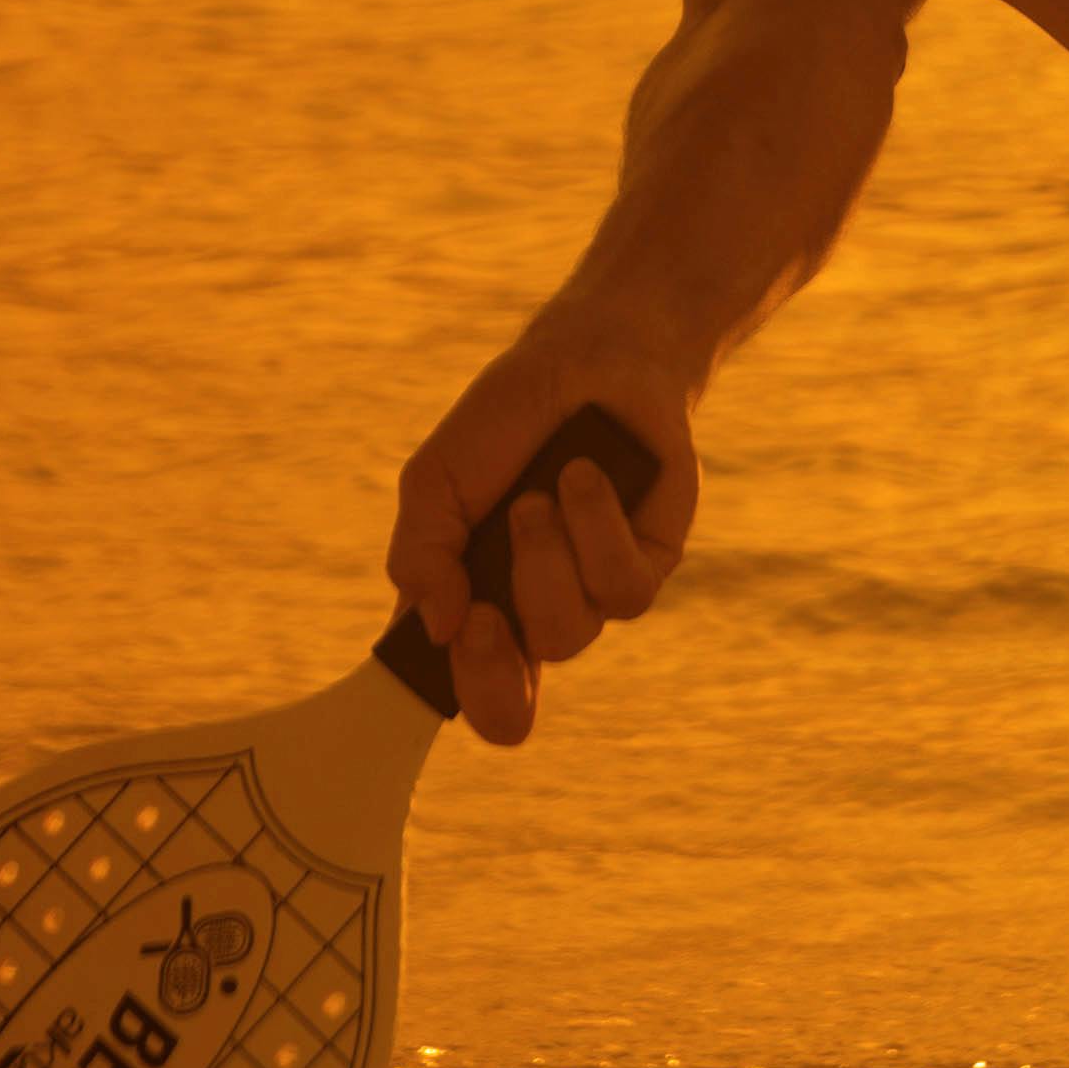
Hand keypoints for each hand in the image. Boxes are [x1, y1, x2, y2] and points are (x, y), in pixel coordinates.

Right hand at [389, 311, 701, 745]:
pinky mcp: (646, 567)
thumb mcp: (435, 481)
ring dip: (542, 561)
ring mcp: (589, 597)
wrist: (587, 359)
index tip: (441, 660)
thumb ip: (422, 555)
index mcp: (470, 604)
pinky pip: (622, 590)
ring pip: (564, 633)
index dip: (448, 699)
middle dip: (489, 667)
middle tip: (480, 614)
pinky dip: (595, 529)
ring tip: (537, 493)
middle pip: (508, 708)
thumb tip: (439, 628)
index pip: (456, 688)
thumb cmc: (505, 424)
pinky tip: (584, 475)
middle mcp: (528, 614)